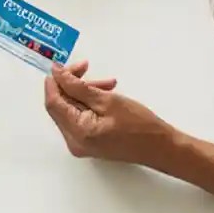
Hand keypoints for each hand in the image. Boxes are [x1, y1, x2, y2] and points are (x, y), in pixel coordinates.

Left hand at [43, 62, 175, 163]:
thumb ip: (78, 87)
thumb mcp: (108, 100)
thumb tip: (57, 74)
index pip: (53, 102)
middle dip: (71, 85)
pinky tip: (105, 94)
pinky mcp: (88, 142)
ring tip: (107, 83)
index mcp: (77, 132)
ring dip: (83, 92)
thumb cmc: (140, 125)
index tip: (61, 64)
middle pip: (60, 106)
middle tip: (86, 67)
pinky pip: (80, 117)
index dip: (55, 81)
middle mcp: (73, 141)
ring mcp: (80, 143)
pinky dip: (88, 103)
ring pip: (71, 109)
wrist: (160, 147)